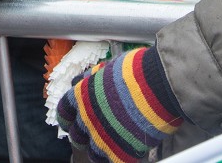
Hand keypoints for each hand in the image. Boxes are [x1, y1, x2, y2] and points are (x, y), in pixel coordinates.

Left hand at [55, 47, 181, 157]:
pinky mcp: (120, 151)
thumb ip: (98, 78)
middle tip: (94, 131)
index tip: (73, 118)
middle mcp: (87, 118)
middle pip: (76, 134)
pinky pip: (113, 162)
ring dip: (100, 148)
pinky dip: (120, 157)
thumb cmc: (137, 71)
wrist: (157, 84)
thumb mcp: (110, 68)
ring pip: (92, 152)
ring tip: (111, 144)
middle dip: (84, 133)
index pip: (64, 111)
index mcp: (82, 96)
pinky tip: (127, 152)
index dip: (69, 116)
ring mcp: (102, 137)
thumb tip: (94, 76)